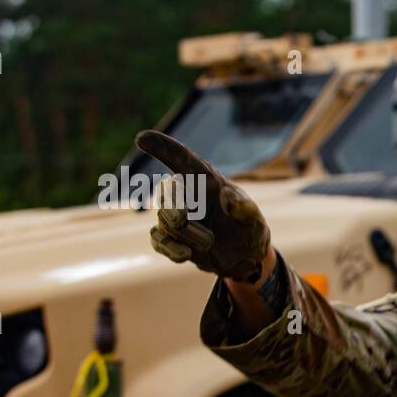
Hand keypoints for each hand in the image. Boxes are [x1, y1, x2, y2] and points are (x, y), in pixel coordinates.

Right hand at [136, 130, 270, 282]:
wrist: (243, 257)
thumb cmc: (249, 228)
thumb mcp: (254, 220)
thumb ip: (245, 209)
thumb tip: (229, 200)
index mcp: (205, 180)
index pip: (182, 159)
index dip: (162, 147)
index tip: (142, 138)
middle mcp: (186, 194)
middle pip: (166, 191)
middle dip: (173, 207)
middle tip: (183, 219)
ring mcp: (174, 215)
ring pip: (165, 221)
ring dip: (187, 235)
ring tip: (209, 242)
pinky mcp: (169, 237)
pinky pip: (158, 241)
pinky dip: (171, 249)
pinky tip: (186, 254)